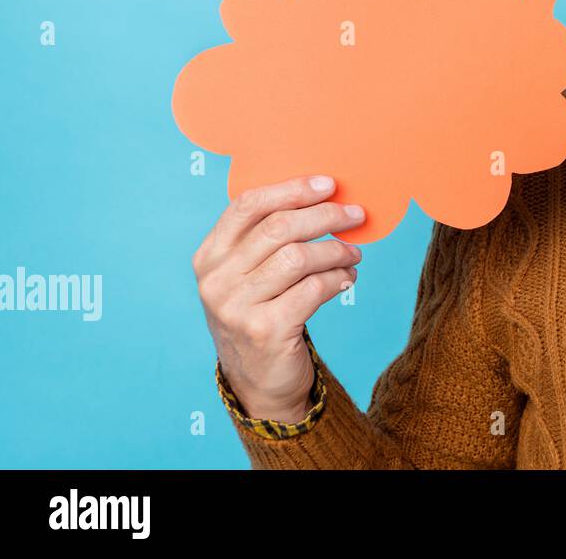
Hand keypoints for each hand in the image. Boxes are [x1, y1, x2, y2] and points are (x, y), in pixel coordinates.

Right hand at [193, 174, 363, 421]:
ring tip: (353, 253)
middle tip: (356, 216)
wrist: (258, 380)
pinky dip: (338, 278)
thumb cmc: (261, 312)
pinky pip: (314, 288)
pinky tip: (347, 278)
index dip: (292, 189)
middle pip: (279, 228)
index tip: (329, 184)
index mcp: (210, 256)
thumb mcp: (249, 274)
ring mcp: (237, 308)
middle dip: (325, 215)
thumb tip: (324, 197)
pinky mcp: (265, 330)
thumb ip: (269, 239)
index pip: (248, 205)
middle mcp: (216, 280)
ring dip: (336, 250)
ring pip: (299, 257)